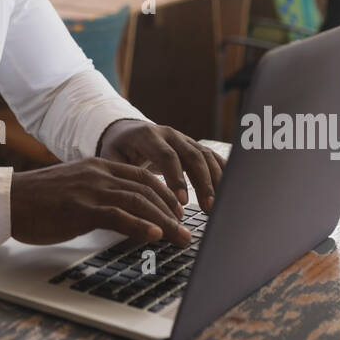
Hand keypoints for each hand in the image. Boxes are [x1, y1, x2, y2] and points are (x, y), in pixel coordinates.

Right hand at [10, 159, 191, 247]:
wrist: (7, 200)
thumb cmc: (37, 200)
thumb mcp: (74, 190)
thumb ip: (98, 194)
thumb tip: (120, 212)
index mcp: (98, 166)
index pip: (142, 176)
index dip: (164, 193)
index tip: (178, 211)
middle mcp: (98, 174)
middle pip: (147, 189)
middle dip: (171, 211)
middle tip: (186, 231)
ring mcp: (90, 190)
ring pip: (138, 202)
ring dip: (164, 222)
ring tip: (179, 238)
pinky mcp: (80, 208)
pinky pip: (117, 216)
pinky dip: (140, 226)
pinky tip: (153, 236)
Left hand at [97, 119, 225, 211]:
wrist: (127, 131)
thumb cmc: (118, 149)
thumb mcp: (111, 158)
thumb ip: (120, 175)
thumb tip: (128, 201)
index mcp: (148, 135)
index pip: (167, 156)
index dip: (177, 179)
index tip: (183, 202)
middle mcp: (170, 134)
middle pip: (193, 155)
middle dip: (203, 182)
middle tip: (207, 208)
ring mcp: (184, 139)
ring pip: (206, 156)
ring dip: (215, 181)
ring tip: (217, 206)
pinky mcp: (194, 146)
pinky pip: (212, 157)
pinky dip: (222, 173)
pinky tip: (228, 191)